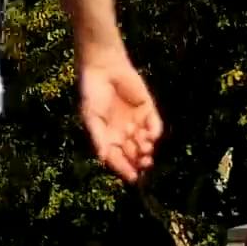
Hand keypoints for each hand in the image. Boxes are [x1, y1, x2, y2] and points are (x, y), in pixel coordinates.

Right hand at [77, 49, 161, 182]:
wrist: (103, 68)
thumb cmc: (92, 93)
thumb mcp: (91, 118)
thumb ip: (98, 138)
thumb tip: (103, 159)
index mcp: (108, 137)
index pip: (117, 158)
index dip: (125, 168)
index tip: (132, 177)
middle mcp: (123, 132)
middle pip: (133, 153)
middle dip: (138, 161)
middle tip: (142, 164)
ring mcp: (136, 121)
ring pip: (145, 142)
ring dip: (146, 149)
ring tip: (144, 149)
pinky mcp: (148, 109)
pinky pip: (154, 126)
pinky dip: (154, 133)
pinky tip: (150, 137)